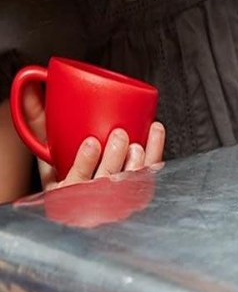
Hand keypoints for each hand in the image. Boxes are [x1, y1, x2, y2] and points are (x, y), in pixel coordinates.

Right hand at [20, 78, 165, 191]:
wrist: (86, 202)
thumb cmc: (67, 173)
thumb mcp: (49, 156)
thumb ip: (39, 124)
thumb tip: (28, 90)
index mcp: (64, 194)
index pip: (73, 186)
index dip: (84, 165)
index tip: (91, 143)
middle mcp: (90, 202)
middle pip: (105, 184)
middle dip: (114, 158)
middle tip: (119, 135)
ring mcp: (116, 201)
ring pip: (130, 185)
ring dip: (136, 163)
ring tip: (137, 143)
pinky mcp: (138, 193)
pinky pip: (150, 177)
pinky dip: (155, 154)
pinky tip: (154, 134)